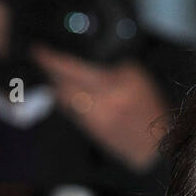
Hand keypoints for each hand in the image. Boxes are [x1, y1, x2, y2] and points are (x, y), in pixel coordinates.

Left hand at [30, 46, 171, 169]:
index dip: (53, 59)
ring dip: (57, 86)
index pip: (74, 69)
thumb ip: (111, 66)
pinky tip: (67, 93)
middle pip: (63, 85)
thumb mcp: (136, 76)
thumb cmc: (150, 107)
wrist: (156, 146)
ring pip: (65, 99)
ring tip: (54, 74)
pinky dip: (67, 100)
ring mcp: (95, 120)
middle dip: (51, 71)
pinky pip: (72, 112)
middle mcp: (102, 104)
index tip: (39, 50)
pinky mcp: (92, 132)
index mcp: (114, 86)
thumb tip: (83, 59)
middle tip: (43, 58)